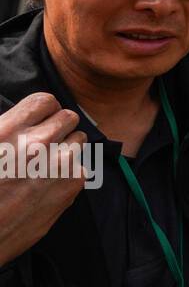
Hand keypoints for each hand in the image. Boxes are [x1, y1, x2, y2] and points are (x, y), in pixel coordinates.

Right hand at [0, 94, 87, 264]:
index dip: (43, 111)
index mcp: (9, 131)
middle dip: (58, 127)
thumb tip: (26, 120)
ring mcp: (58, 164)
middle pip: (68, 117)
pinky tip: (48, 185)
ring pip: (78, 140)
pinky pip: (81, 167)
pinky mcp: (71, 186)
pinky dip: (69, 174)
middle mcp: (37, 144)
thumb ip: (8, 129)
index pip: (45, 101)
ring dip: (66, 148)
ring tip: (44, 165)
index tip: (39, 120)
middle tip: (43, 143)